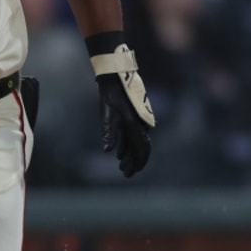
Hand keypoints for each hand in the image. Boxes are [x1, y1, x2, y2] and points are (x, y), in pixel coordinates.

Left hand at [92, 45, 155, 177]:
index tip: (130, 173)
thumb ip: (109, 133)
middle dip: (133, 162)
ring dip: (130, 154)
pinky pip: (133, 135)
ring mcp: (139, 121)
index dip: (138, 163)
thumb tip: (108, 150)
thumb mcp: (108, 116)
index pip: (143, 149)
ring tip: (121, 165)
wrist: (115, 77)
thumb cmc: (110, 96)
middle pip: (141, 148)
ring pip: (137, 142)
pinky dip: (127, 145)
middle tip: (124, 173)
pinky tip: (119, 151)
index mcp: (136, 126)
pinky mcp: (134, 117)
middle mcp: (141, 125)